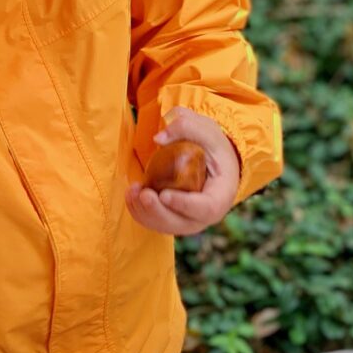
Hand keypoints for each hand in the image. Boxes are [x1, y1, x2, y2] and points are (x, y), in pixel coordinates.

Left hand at [126, 108, 240, 235]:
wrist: (212, 162)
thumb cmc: (212, 146)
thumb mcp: (207, 131)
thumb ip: (186, 126)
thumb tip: (158, 139)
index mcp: (221, 196)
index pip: (206, 208)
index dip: (185, 205)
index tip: (165, 194)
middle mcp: (205, 216)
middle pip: (181, 224)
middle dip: (158, 211)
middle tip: (143, 194)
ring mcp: (187, 221)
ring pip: (164, 226)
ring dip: (144, 211)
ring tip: (133, 190)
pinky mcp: (172, 220)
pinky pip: (154, 223)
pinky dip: (139, 212)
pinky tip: (131, 194)